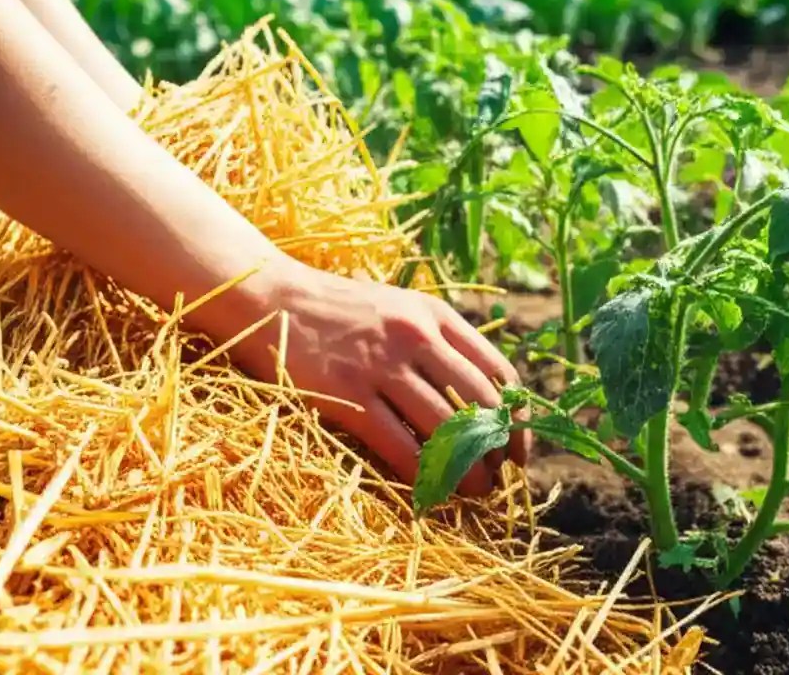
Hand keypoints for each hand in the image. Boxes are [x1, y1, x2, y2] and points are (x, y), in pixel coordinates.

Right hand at [230, 259, 529, 494]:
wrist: (270, 298)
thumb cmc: (339, 310)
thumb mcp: (399, 306)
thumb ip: (438, 339)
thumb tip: (484, 393)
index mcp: (434, 315)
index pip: (498, 370)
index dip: (517, 416)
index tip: (519, 446)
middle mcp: (415, 337)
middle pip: (481, 403)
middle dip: (500, 448)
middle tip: (502, 475)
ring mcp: (380, 366)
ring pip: (447, 429)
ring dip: (471, 469)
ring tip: (477, 490)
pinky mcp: (347, 396)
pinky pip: (400, 446)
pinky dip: (425, 475)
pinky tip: (433, 491)